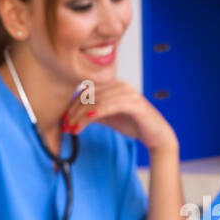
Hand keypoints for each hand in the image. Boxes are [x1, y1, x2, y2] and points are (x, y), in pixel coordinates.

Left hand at [61, 80, 177, 153]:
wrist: (156, 135)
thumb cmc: (132, 123)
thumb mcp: (107, 117)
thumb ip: (92, 112)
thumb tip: (70, 116)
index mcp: (113, 84)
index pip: (86, 90)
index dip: (72, 104)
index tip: (63, 120)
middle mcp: (120, 85)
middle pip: (89, 94)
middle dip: (73, 111)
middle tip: (65, 126)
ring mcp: (128, 92)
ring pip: (96, 100)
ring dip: (81, 116)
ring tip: (72, 129)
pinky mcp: (134, 103)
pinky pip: (109, 105)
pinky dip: (95, 112)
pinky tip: (85, 120)